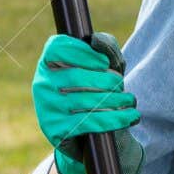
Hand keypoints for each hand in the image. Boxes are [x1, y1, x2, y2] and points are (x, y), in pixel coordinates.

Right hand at [32, 31, 144, 173]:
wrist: (89, 132)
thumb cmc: (97, 89)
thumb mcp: (104, 66)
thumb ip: (105, 46)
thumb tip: (96, 41)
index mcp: (48, 62)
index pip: (58, 48)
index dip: (84, 53)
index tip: (105, 63)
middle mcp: (42, 84)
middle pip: (76, 76)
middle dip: (106, 80)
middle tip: (120, 85)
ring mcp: (46, 108)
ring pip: (84, 100)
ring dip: (115, 99)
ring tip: (130, 100)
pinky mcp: (56, 130)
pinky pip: (87, 122)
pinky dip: (114, 119)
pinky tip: (131, 117)